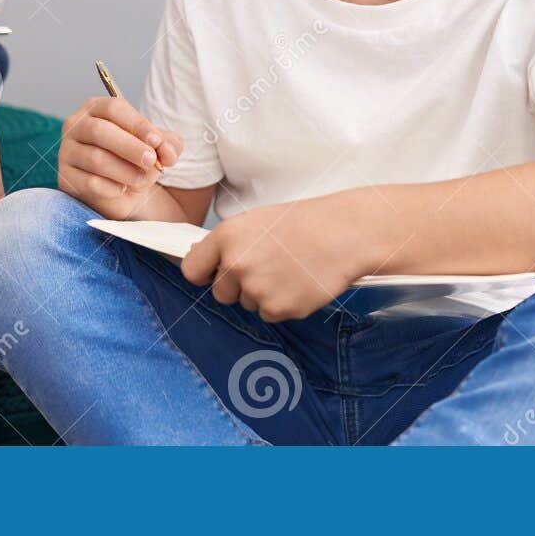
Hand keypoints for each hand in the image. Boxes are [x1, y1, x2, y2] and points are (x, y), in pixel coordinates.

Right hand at [57, 96, 181, 219]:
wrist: (122, 191)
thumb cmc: (135, 160)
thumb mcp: (157, 148)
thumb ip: (167, 144)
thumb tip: (167, 152)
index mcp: (97, 108)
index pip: (114, 108)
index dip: (137, 124)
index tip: (157, 141)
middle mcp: (76, 125)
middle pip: (99, 130)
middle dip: (130, 147)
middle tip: (152, 161)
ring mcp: (67, 151)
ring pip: (95, 158)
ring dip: (125, 171)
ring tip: (142, 179)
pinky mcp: (65, 177)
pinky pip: (89, 182)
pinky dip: (111, 188)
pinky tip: (122, 189)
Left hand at [180, 195, 363, 321]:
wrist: (343, 234)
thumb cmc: (303, 223)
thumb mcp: (257, 221)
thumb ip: (228, 243)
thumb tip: (202, 259)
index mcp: (226, 238)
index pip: (192, 269)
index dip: (203, 273)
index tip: (211, 274)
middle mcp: (236, 265)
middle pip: (220, 293)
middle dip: (237, 286)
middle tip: (266, 268)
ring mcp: (257, 289)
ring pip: (247, 303)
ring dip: (263, 294)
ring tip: (288, 270)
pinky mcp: (279, 309)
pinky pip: (270, 314)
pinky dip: (282, 303)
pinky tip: (298, 283)